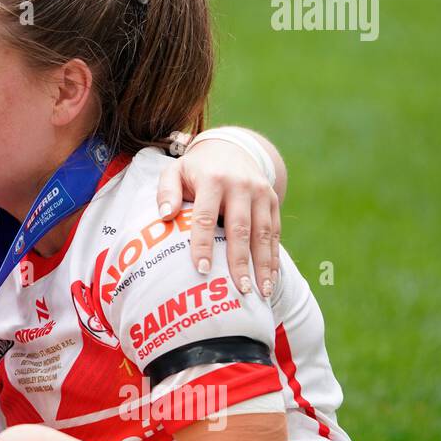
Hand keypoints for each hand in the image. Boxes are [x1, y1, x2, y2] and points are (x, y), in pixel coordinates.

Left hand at [157, 140, 280, 299]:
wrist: (231, 148)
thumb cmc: (196, 169)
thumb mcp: (175, 172)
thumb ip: (167, 191)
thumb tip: (164, 215)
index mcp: (213, 180)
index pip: (206, 217)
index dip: (203, 244)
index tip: (201, 270)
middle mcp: (241, 186)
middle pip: (240, 229)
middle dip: (240, 261)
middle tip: (240, 289)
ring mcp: (260, 193)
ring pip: (263, 233)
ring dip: (263, 264)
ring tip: (261, 292)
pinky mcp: (273, 200)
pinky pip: (275, 231)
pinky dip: (274, 256)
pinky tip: (271, 278)